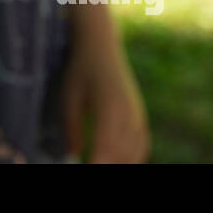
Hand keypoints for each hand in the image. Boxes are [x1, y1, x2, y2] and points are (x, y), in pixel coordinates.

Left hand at [62, 33, 150, 162]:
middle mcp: (128, 114)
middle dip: (107, 164)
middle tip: (91, 164)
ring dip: (121, 163)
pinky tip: (120, 162)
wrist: (101, 45)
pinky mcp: (140, 115)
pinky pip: (142, 144)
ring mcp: (138, 115)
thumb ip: (72, 128)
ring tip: (100, 162)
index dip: (97, 163)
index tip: (86, 166)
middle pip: (121, 155)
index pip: (105, 148)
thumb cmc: (81, 70)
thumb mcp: (70, 97)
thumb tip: (72, 156)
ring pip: (134, 153)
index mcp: (109, 109)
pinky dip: (133, 158)